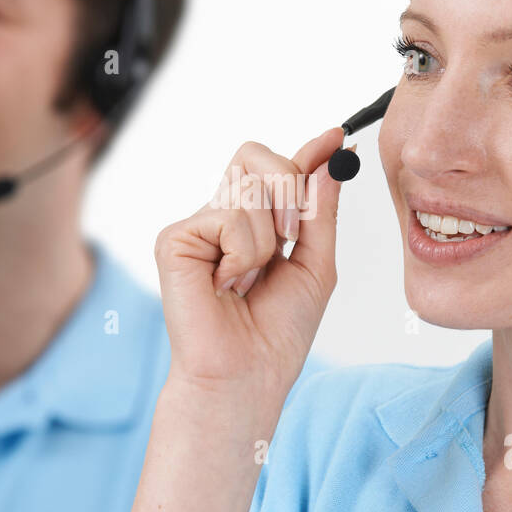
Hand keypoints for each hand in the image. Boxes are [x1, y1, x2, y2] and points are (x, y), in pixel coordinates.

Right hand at [153, 126, 349, 411]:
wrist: (247, 374)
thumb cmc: (277, 332)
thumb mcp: (316, 264)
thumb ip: (321, 211)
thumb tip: (331, 158)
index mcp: (256, 222)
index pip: (279, 169)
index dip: (308, 151)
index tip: (337, 137)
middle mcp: (224, 216)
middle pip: (257, 157)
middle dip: (289, 188)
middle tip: (292, 237)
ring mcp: (198, 226)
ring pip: (248, 188)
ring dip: (268, 238)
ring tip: (252, 280)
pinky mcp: (175, 238)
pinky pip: (227, 216)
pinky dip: (243, 253)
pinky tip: (227, 284)